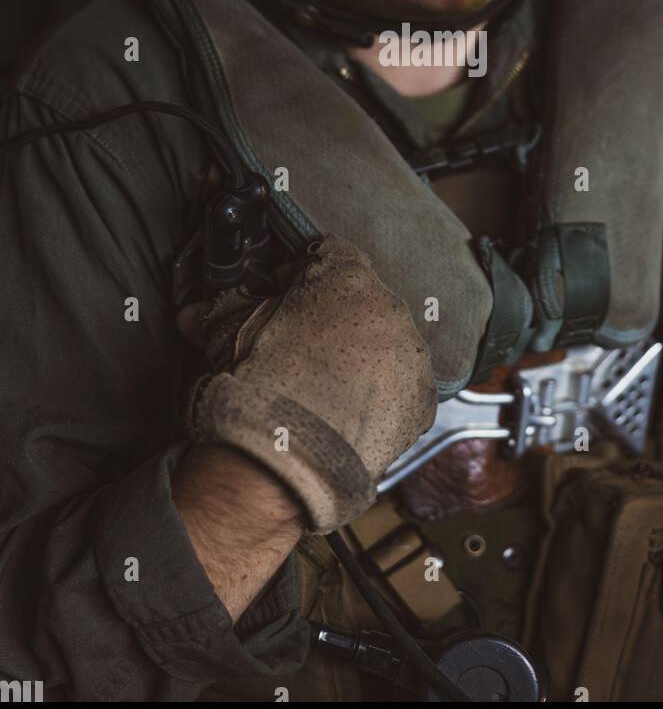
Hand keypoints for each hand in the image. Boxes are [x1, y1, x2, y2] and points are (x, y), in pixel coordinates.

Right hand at [178, 234, 437, 532]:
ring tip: (330, 388)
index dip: (305, 275)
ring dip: (366, 358)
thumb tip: (193, 314)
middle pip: (365, 301)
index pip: (332, 256)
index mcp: (347, 276)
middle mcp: (389, 307)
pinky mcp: (422, 399)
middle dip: (339, 318)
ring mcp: (411, 354)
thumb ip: (225, 310)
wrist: (283, 453)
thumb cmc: (257, 383)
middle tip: (308, 348)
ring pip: (389, 344)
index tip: (288, 295)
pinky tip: (352, 413)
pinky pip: (405, 389)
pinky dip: (384, 398)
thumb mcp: (230, 332)